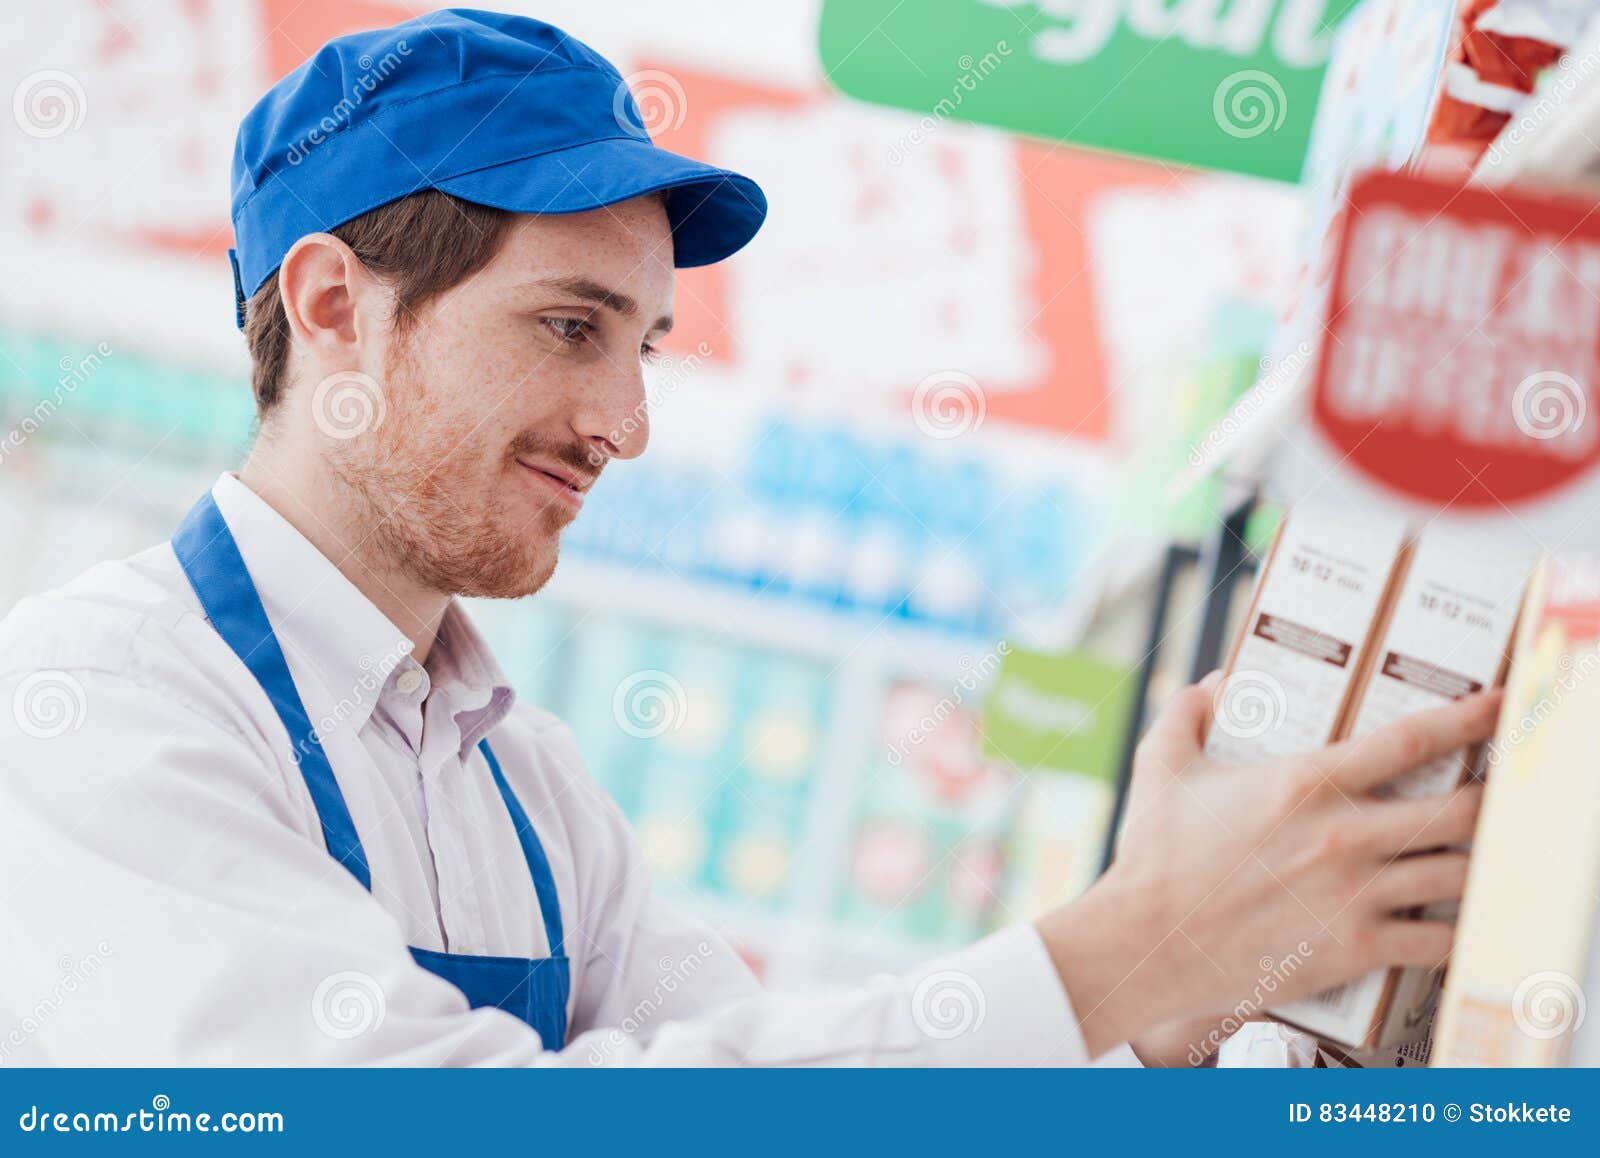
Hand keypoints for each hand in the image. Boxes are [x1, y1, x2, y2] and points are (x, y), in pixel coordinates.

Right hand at [1036, 674, 1496, 1059]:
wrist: (1147, 940)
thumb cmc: (1153, 854)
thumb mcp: (1160, 765)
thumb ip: (1188, 712)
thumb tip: (1215, 681)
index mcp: (1306, 783)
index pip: (1412, 740)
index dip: (1468, 717)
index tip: (1497, 705)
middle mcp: (1344, 836)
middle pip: (1461, 812)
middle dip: (1491, 799)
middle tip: (1496, 792)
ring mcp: (1357, 895)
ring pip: (1460, 875)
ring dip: (1476, 863)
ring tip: (1477, 855)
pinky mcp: (1357, 947)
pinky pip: (1439, 941)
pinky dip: (1457, 930)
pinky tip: (1453, 921)